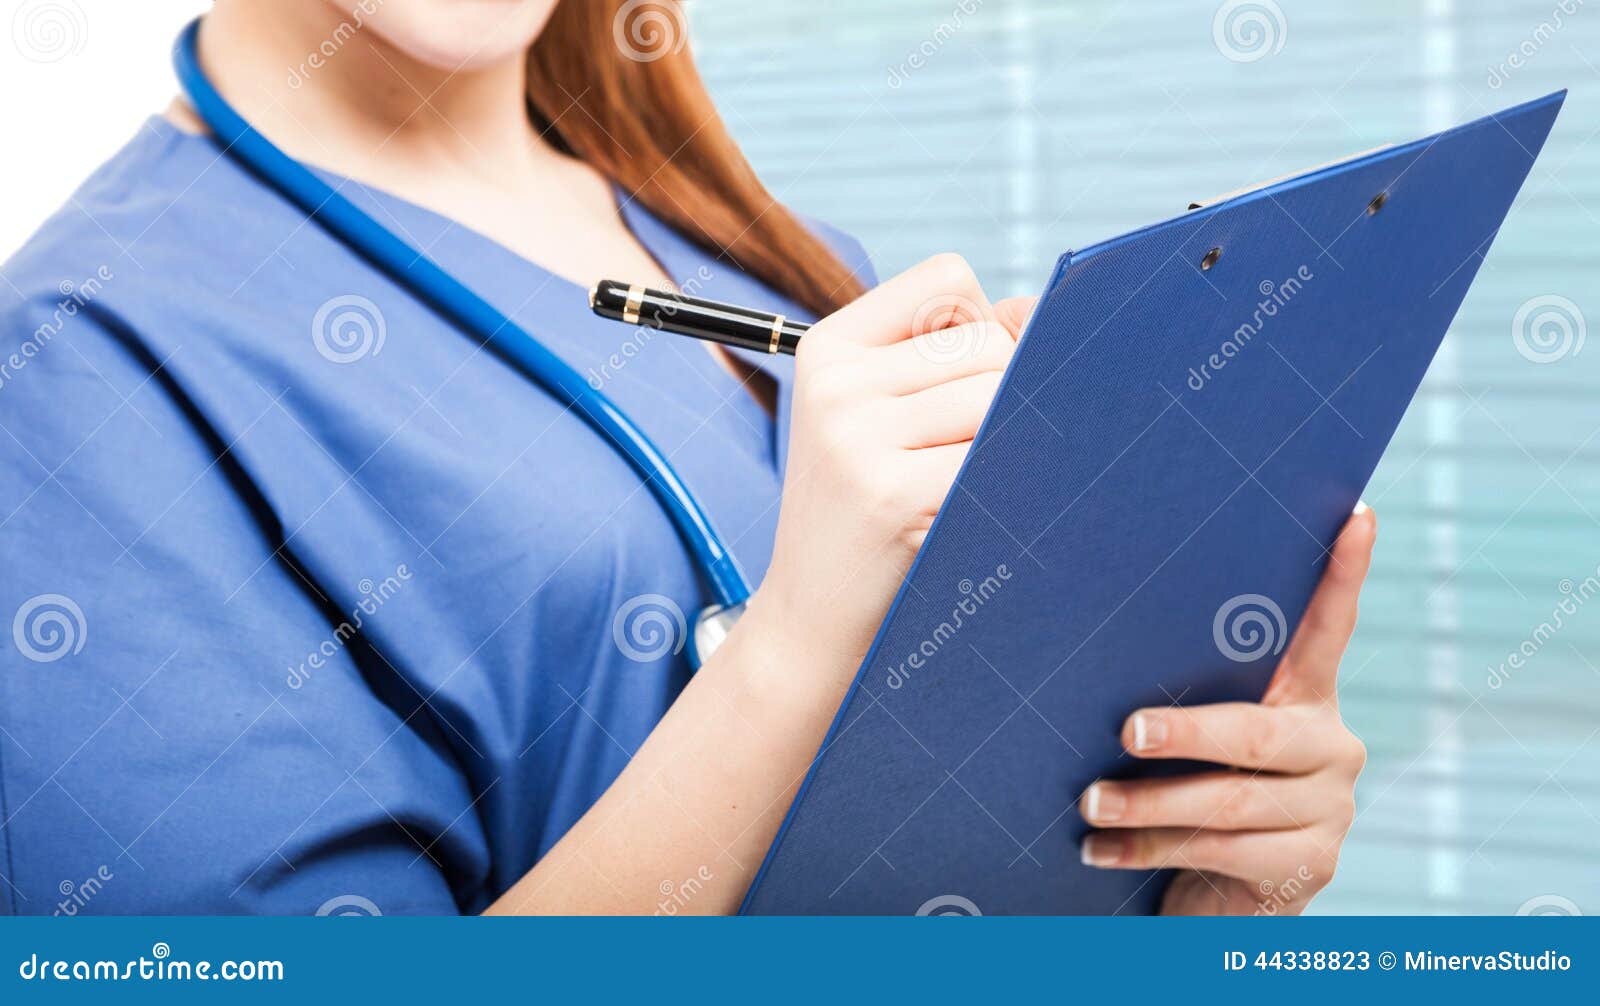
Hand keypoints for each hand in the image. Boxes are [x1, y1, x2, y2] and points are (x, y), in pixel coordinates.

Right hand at [744, 253, 1034, 677]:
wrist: (809, 625)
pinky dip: (1006, 487)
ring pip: (1001, 395)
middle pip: (989, 341)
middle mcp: (835, 382)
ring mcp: (855, 436)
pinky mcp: (890, 492)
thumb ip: (951, 352)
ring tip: (958, 491)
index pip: (948, 277)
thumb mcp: (878, 417)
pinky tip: (970, 519)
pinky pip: (998, 458)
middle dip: (1001, 397)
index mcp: (829, 348)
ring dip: (1005, 446)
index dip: (980, 324)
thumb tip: (1036, 311)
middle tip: (958, 461)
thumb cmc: (866, 513)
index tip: (957, 389)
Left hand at [1076, 504, 1376, 914]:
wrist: (1219, 899)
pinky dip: (1149, 850)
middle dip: (1184, 734)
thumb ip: (1181, 696)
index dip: (1344, 574)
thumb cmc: (1188, 793)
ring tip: (1089, 804)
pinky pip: (1222, 854)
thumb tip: (1099, 648)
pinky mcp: (1312, 866)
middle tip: (1126, 731)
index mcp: (1305, 696)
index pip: (1330, 630)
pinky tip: (1099, 851)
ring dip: (1147, 805)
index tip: (1358, 512)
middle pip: (1256, 734)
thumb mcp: (1190, 742)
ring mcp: (1331, 809)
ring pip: (1229, 803)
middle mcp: (1332, 745)